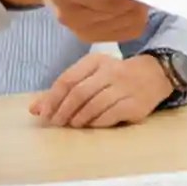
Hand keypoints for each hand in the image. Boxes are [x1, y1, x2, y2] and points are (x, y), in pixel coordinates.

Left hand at [30, 54, 172, 128]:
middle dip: (63, 110)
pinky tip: (91, 125)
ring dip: (78, 118)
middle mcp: (110, 71)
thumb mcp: (90, 76)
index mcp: (96, 61)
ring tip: (73, 124)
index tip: (44, 113)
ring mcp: (124, 87)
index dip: (52, 98)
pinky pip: (109, 115)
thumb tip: (34, 109)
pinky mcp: (134, 104)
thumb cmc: (114, 77)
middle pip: (79, 93)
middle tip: (56, 122)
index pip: (68, 79)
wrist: (153, 75)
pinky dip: (96, 122)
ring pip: (94, 105)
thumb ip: (62, 91)